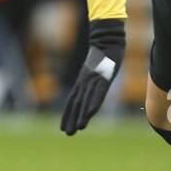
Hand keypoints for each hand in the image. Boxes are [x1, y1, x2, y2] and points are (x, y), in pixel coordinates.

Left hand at [60, 18, 125, 135]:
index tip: (63, 127)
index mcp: (83, 80)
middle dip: (72, 118)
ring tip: (77, 129)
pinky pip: (98, 92)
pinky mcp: (104, 76)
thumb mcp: (96, 68)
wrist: (107, 37)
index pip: (73, 99)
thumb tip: (90, 86)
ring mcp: (94, 79)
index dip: (67, 114)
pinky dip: (94, 102)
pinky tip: (90, 113)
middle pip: (77, 102)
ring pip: (86, 99)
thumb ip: (93, 78)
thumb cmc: (103, 53)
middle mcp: (86, 81)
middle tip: (67, 133)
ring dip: (82, 115)